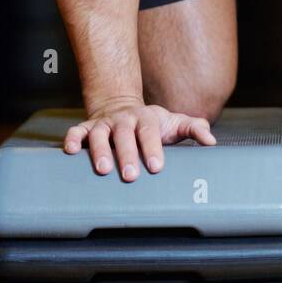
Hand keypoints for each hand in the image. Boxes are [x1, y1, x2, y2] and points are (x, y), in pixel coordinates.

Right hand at [63, 100, 216, 179]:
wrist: (120, 106)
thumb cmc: (151, 123)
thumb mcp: (173, 123)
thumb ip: (193, 128)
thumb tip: (211, 141)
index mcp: (145, 119)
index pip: (149, 132)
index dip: (153, 148)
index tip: (157, 167)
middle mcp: (122, 121)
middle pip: (124, 135)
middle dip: (127, 155)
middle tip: (131, 176)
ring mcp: (103, 124)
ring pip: (98, 135)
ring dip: (99, 151)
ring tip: (103, 170)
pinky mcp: (86, 128)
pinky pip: (75, 131)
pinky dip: (71, 139)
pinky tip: (70, 152)